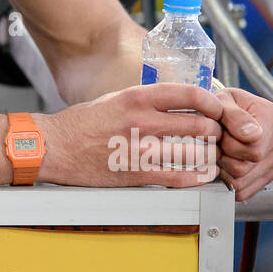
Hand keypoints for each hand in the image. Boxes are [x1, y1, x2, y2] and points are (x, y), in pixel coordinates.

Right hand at [38, 83, 228, 187]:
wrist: (54, 146)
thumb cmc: (83, 123)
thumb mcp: (117, 99)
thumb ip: (148, 101)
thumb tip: (181, 103)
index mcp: (137, 97)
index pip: (189, 95)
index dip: (212, 103)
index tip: (218, 108)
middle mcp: (141, 121)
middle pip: (199, 125)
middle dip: (215, 131)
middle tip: (218, 134)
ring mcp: (139, 149)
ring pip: (194, 153)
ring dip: (210, 155)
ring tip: (212, 155)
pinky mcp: (136, 174)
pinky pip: (178, 177)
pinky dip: (198, 177)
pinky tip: (204, 174)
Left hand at [212, 87, 272, 200]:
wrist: (219, 113)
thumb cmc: (219, 105)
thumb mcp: (221, 100)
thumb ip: (234, 115)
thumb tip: (251, 134)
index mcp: (269, 114)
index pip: (252, 147)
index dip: (229, 144)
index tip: (220, 133)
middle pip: (246, 165)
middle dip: (224, 157)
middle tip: (217, 144)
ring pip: (243, 179)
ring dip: (224, 169)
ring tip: (220, 152)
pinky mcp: (266, 173)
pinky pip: (244, 190)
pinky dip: (229, 182)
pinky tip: (224, 166)